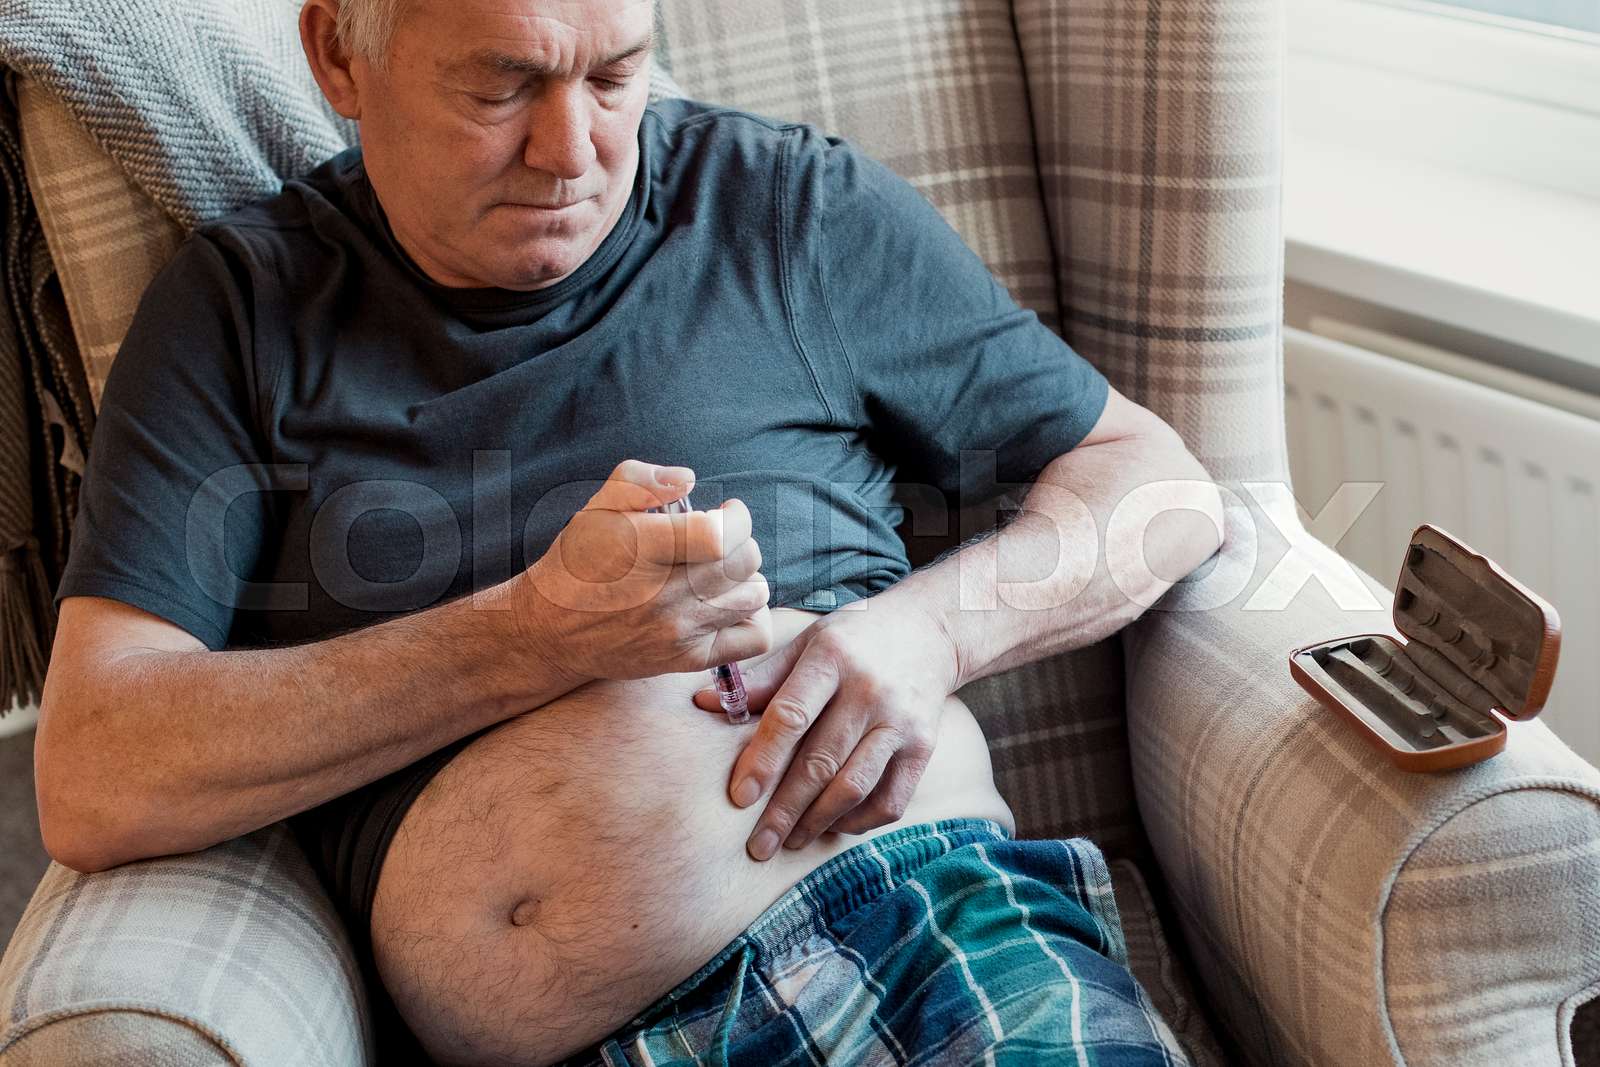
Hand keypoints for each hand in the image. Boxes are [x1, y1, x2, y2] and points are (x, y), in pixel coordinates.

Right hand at [513, 460, 771, 682]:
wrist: (550, 632)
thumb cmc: (578, 564)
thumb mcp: (597, 509)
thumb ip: (640, 482)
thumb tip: (688, 479)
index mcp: (644, 549)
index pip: (721, 534)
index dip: (736, 517)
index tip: (726, 511)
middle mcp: (665, 594)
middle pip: (743, 561)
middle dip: (740, 541)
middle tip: (720, 540)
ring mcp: (679, 630)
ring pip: (753, 595)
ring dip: (745, 576)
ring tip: (721, 572)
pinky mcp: (688, 658)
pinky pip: (753, 638)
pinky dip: (754, 617)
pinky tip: (731, 604)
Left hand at [693, 595, 959, 859]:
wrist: (929, 630)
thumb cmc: (853, 639)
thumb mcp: (807, 643)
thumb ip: (760, 678)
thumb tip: (703, 702)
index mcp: (831, 658)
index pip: (791, 716)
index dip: (763, 760)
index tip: (739, 798)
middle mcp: (869, 690)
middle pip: (820, 761)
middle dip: (784, 809)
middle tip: (758, 845)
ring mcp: (900, 721)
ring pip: (853, 786)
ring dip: (817, 822)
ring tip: (790, 841)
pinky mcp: (923, 746)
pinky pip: (890, 799)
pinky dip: (859, 822)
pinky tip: (833, 828)